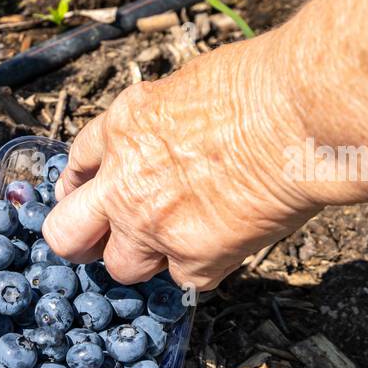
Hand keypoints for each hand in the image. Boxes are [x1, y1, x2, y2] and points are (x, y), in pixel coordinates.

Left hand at [42, 35, 325, 290]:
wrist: (302, 114)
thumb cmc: (263, 86)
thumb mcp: (188, 88)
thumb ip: (160, 126)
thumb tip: (167, 140)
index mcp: (121, 128)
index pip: (76, 166)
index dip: (84, 184)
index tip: (94, 193)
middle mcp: (123, 183)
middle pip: (65, 234)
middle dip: (82, 240)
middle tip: (104, 240)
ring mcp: (153, 226)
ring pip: (122, 268)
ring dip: (146, 258)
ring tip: (183, 237)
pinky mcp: (195, 259)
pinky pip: (184, 281)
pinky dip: (204, 269)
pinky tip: (228, 244)